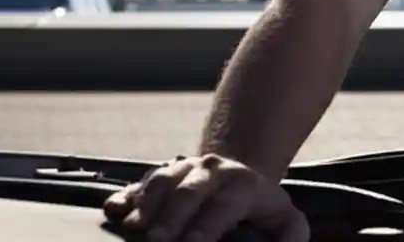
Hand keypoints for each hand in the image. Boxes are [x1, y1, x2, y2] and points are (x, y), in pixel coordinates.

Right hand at [102, 153, 309, 241]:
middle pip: (188, 191)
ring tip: (132, 228)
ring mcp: (182, 169)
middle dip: (171, 216)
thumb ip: (288, 239)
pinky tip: (114, 209)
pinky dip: (126, 195)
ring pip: (161, 181)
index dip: (206, 225)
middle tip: (157, 240)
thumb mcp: (285, 223)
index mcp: (243, 185)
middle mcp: (211, 171)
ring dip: (146, 205)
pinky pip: (138, 182)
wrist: (237, 178)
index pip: (223, 206)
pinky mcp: (158, 176)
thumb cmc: (261, 211)